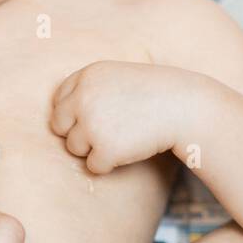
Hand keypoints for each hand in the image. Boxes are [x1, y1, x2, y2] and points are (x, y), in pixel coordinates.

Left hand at [51, 61, 192, 172]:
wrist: (185, 107)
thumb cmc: (153, 93)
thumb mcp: (116, 78)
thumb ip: (87, 90)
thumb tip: (56, 119)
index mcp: (86, 76)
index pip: (58, 102)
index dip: (73, 115)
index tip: (92, 118)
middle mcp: (83, 98)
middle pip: (59, 127)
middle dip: (78, 133)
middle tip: (107, 131)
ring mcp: (92, 124)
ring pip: (74, 148)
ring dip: (94, 149)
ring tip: (122, 137)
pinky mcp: (105, 149)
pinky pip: (93, 166)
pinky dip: (109, 164)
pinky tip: (130, 149)